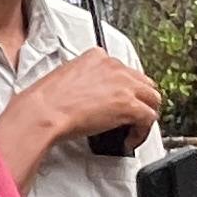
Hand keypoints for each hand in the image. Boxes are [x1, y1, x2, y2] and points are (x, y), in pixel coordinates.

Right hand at [6, 51, 162, 154]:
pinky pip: (149, 118)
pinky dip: (142, 132)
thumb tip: (92, 97)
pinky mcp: (128, 105)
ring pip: (152, 99)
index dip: (124, 90)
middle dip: (140, 100)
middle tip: (133, 116)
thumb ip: (85, 82)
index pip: (123, 71)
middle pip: (143, 83)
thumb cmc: (47, 100)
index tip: (119, 102)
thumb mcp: (67, 78)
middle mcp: (113, 66)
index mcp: (97, 57)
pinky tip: (130, 140)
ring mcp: (123, 85)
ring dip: (145, 115)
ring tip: (134, 129)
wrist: (44, 111)